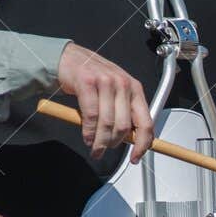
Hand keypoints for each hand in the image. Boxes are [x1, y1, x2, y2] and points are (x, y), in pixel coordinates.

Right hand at [57, 43, 154, 161]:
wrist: (69, 58)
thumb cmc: (93, 77)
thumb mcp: (115, 93)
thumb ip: (125, 113)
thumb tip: (132, 140)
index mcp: (135, 89)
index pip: (146, 122)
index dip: (142, 144)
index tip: (135, 158)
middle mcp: (123, 84)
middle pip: (124, 127)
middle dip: (114, 144)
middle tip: (105, 150)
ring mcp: (106, 82)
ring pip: (107, 124)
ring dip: (100, 142)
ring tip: (94, 148)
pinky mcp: (87, 82)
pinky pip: (91, 115)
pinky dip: (88, 131)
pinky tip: (87, 137)